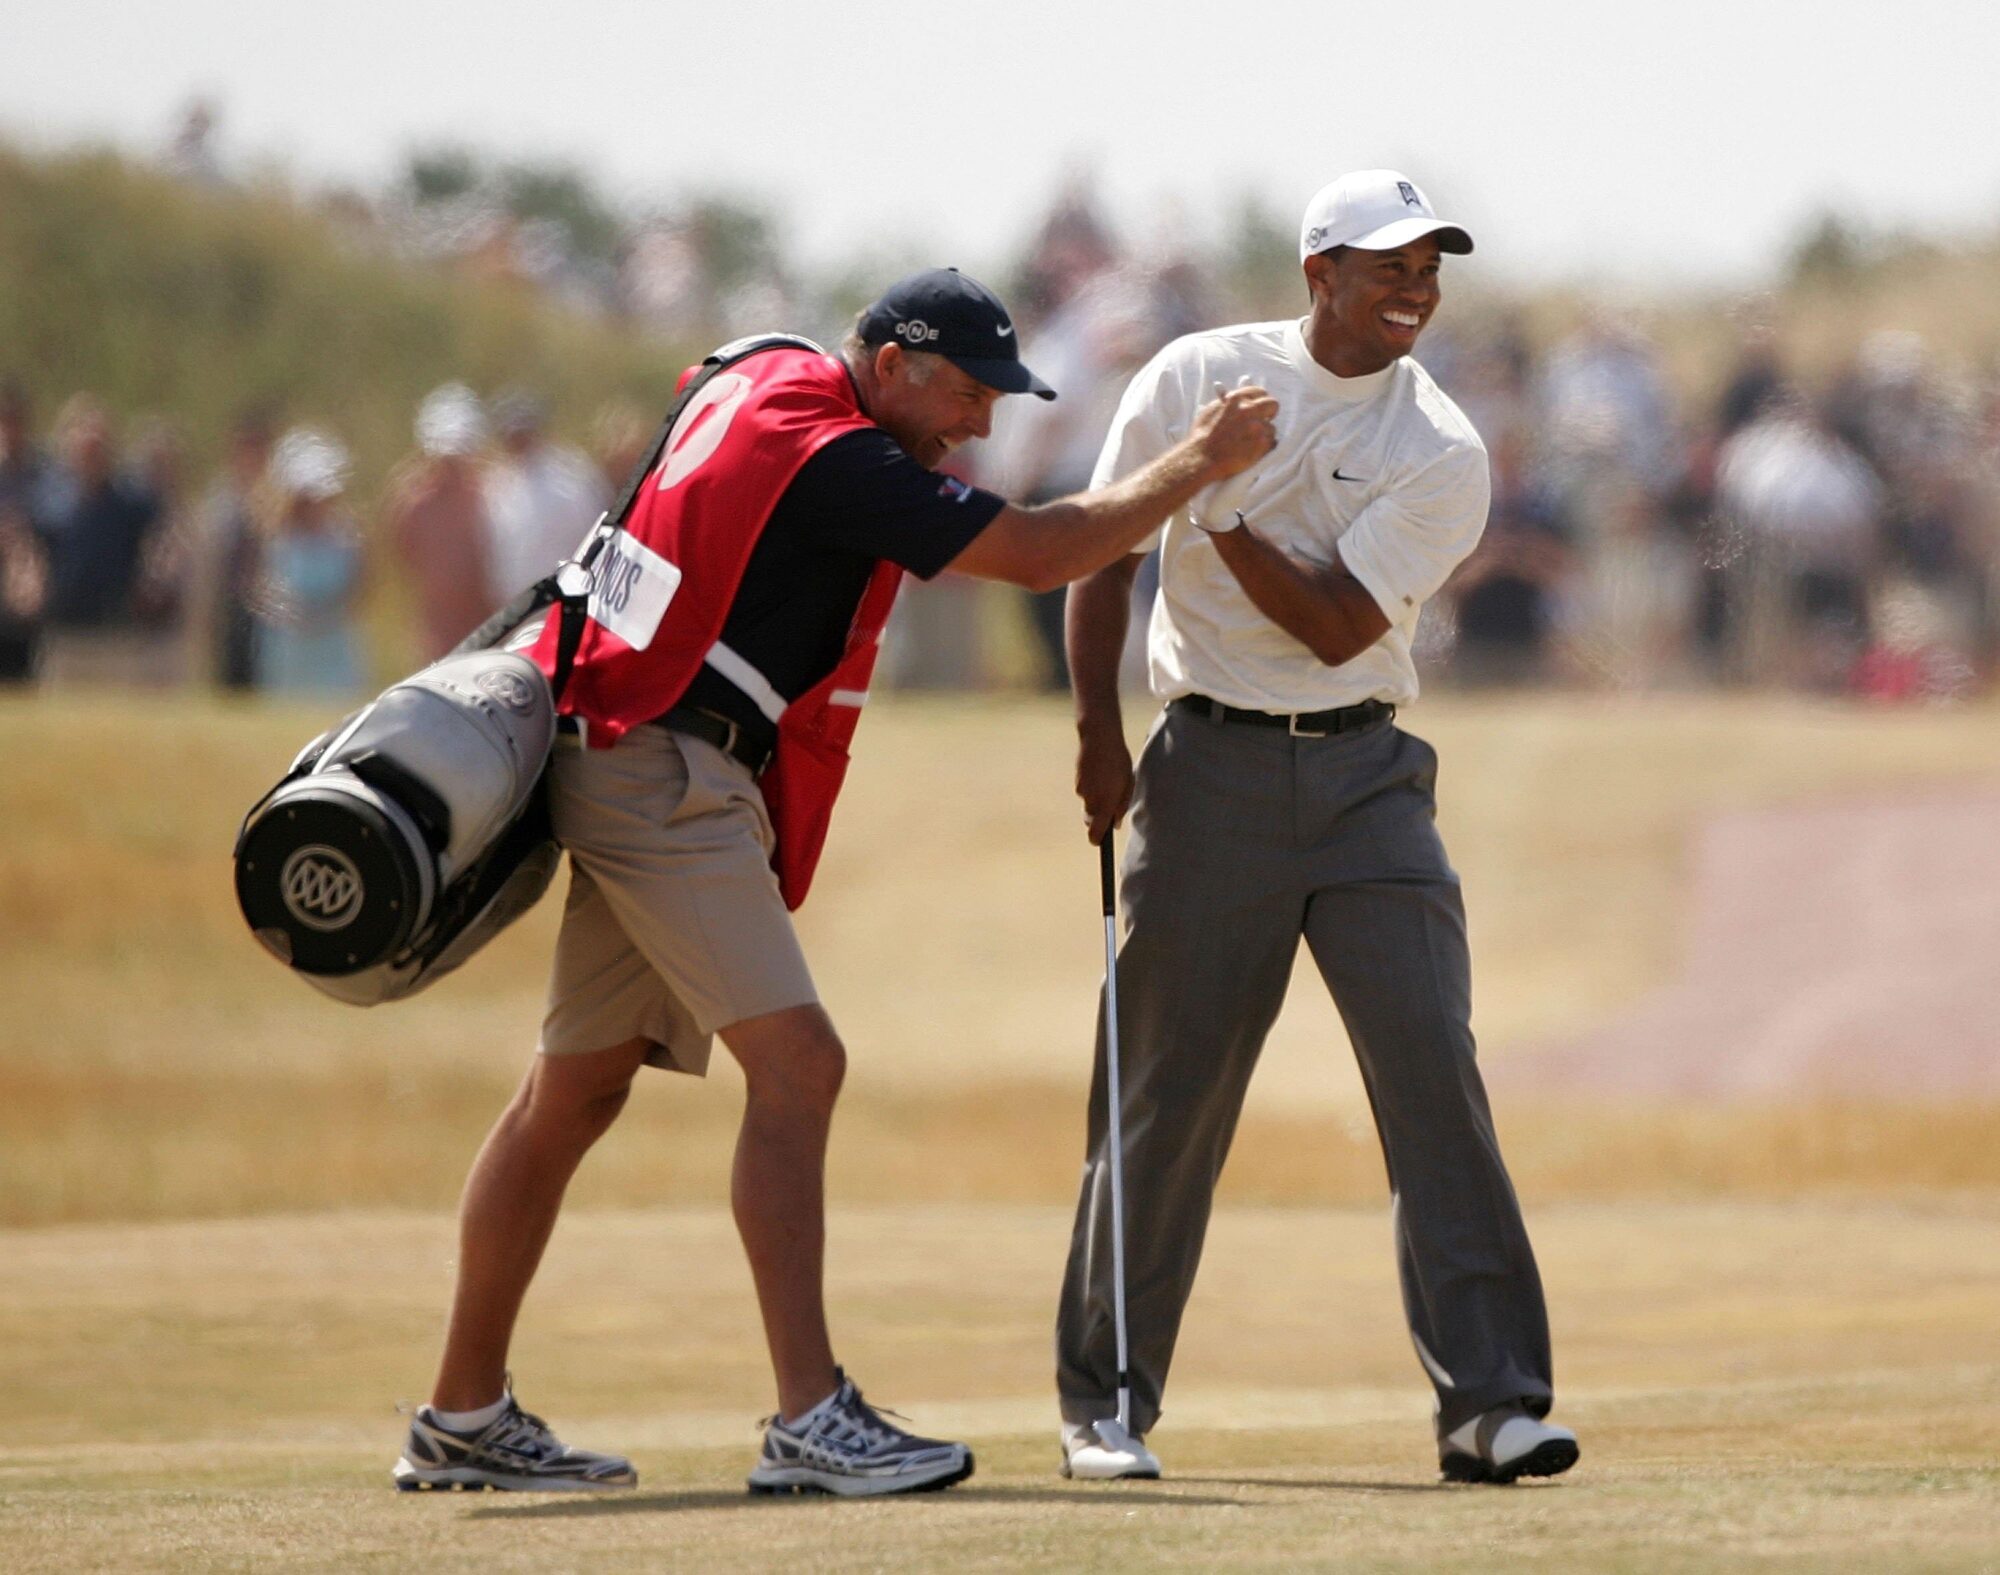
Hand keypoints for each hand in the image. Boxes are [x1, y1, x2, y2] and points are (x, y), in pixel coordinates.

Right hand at [1075, 725, 1133, 844]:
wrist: (1098, 738)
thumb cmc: (1118, 760)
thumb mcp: (1128, 783)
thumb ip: (1121, 805)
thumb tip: (1115, 822)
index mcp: (1106, 802)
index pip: (1096, 830)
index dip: (1096, 839)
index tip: (1098, 842)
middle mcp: (1091, 799)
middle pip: (1090, 818)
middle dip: (1098, 816)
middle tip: (1110, 804)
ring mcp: (1082, 789)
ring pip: (1088, 803)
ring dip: (1096, 799)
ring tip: (1107, 782)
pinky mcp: (1077, 780)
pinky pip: (1084, 790)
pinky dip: (1090, 787)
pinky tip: (1098, 773)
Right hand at [1187, 380, 1277, 492]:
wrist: (1201, 458)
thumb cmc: (1203, 436)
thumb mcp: (1213, 409)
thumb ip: (1228, 399)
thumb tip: (1239, 383)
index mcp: (1236, 399)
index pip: (1259, 392)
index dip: (1260, 400)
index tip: (1260, 407)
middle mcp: (1249, 409)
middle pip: (1272, 404)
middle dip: (1270, 412)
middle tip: (1264, 421)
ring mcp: (1257, 426)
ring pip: (1271, 427)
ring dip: (1264, 434)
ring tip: (1249, 443)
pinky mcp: (1262, 442)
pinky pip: (1272, 442)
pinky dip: (1264, 447)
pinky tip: (1252, 451)